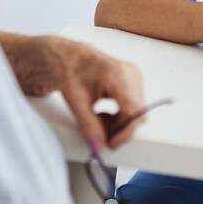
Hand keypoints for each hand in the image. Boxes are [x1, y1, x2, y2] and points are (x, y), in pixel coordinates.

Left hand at [0, 34, 146, 151]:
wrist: (66, 57)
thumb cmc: (69, 69)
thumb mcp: (76, 101)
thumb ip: (89, 126)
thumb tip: (98, 146)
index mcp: (118, 74)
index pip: (133, 112)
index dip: (124, 133)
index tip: (111, 144)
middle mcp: (131, 74)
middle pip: (136, 114)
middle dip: (118, 128)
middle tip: (98, 131)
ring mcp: (134, 77)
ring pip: (136, 112)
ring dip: (118, 122)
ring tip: (97, 117)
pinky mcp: (133, 81)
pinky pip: (133, 107)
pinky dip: (119, 115)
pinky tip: (104, 112)